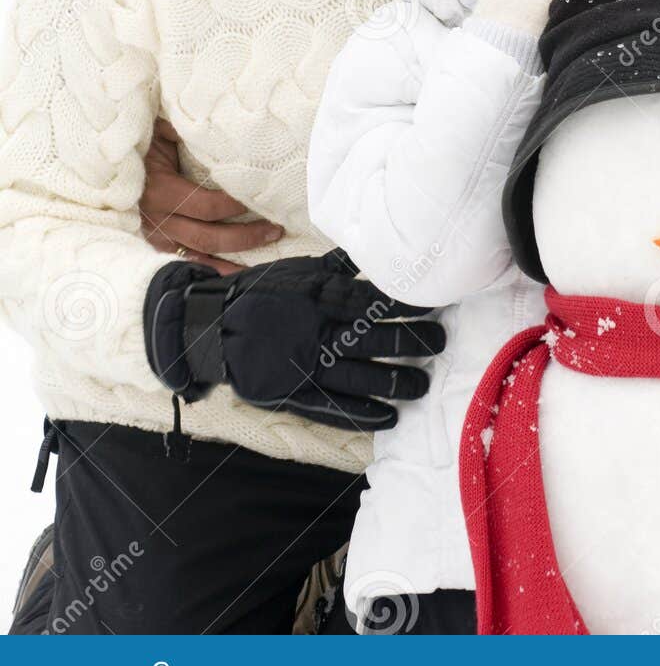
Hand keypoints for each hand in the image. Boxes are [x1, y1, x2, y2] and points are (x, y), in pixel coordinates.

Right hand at [139, 116, 283, 275]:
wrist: (109, 164)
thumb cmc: (142, 143)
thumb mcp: (161, 130)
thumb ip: (185, 129)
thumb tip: (218, 122)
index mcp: (160, 191)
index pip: (207, 205)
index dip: (235, 205)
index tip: (260, 199)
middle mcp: (158, 219)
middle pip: (208, 236)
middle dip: (245, 236)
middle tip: (275, 230)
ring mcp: (156, 237)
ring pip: (198, 257)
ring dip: (231, 262)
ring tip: (261, 263)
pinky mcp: (157, 246)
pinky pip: (186, 262)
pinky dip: (210, 271)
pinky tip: (232, 276)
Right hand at [144, 249, 445, 430]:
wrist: (212, 327)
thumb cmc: (259, 294)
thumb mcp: (297, 271)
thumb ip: (336, 264)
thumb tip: (369, 247)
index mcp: (321, 299)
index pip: (373, 300)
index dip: (405, 304)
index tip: (432, 303)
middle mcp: (320, 333)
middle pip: (376, 339)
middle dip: (412, 340)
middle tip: (440, 341)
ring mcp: (308, 367)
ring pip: (363, 376)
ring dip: (397, 380)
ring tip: (423, 384)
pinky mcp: (296, 395)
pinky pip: (336, 408)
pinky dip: (364, 414)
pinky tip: (390, 418)